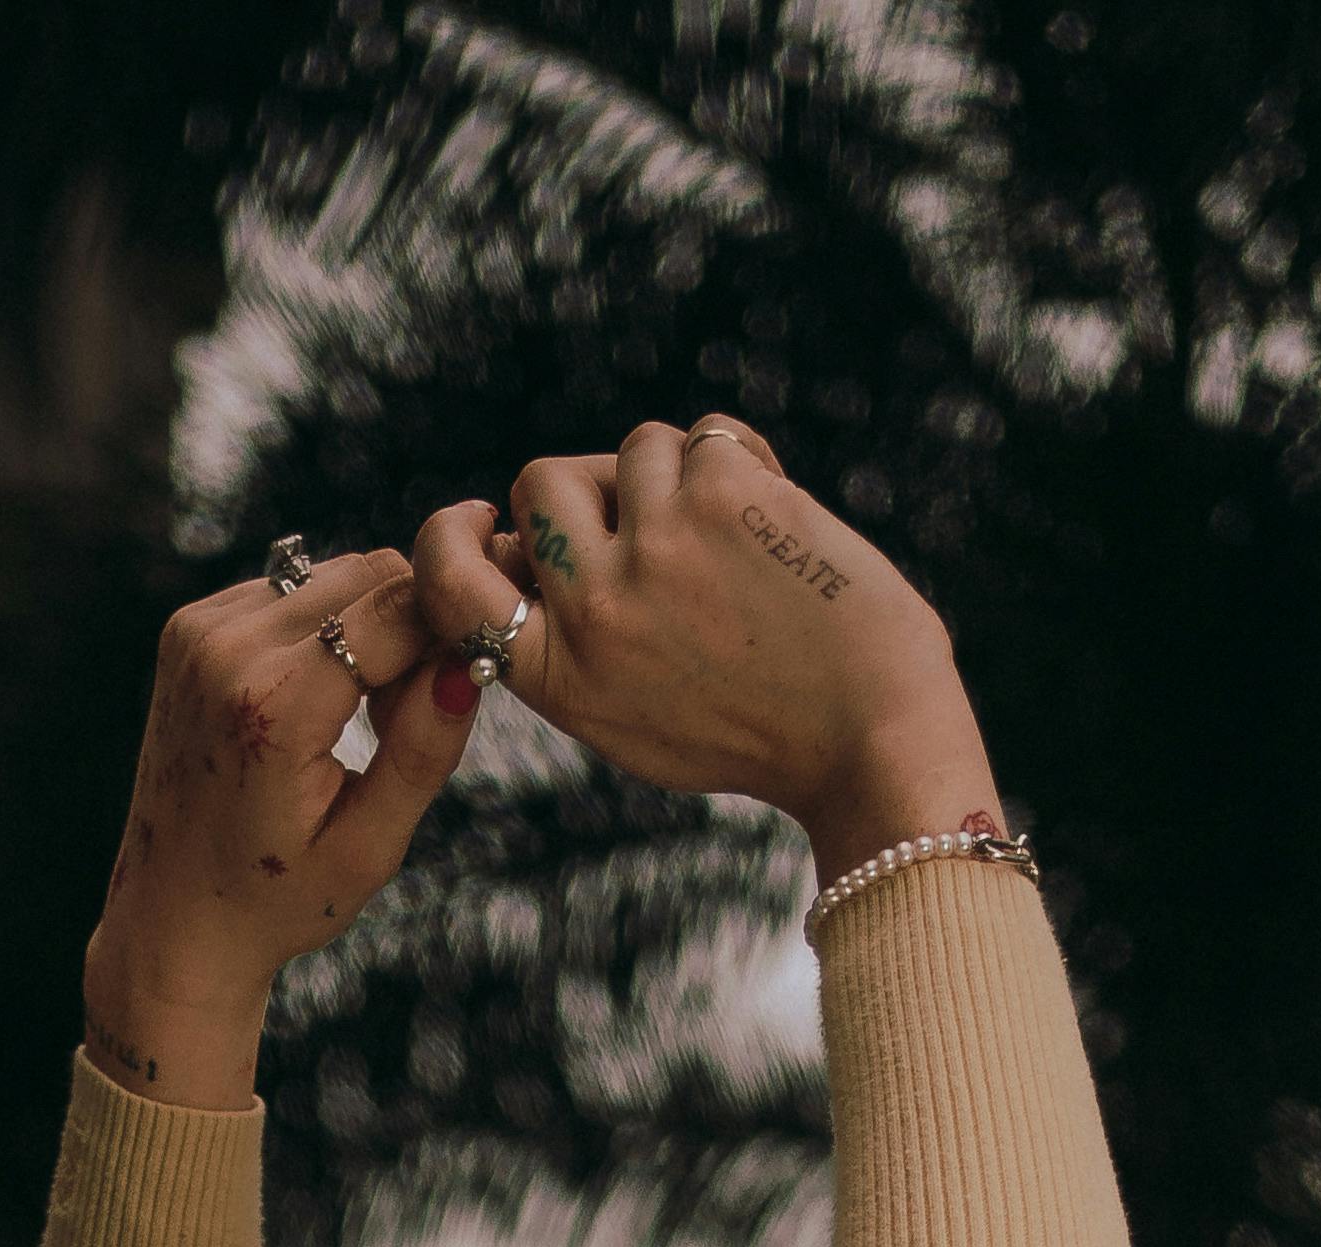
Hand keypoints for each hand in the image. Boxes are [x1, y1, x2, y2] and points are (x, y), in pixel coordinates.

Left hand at [80, 549, 479, 1106]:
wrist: (172, 917)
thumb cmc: (276, 899)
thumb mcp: (367, 850)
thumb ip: (422, 754)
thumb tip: (466, 664)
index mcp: (275, 707)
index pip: (395, 608)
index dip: (444, 631)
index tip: (458, 679)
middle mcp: (229, 650)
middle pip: (368, 573)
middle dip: (408, 627)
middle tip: (401, 715)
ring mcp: (201, 631)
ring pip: (331, 576)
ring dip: (365, 627)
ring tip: (351, 718)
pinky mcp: (189, 626)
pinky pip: (289, 591)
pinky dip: (318, 630)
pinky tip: (310, 703)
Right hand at [408, 423, 995, 880]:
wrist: (868, 738)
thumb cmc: (758, 732)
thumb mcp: (632, 716)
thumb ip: (571, 639)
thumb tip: (520, 536)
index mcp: (560, 678)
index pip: (454, 581)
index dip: (452, 532)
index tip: (482, 514)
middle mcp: (593, 611)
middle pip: (542, 481)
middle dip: (594, 484)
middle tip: (655, 523)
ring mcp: (655, 546)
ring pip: (636, 447)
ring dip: (682, 475)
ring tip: (735, 545)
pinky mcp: (721, 495)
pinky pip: (707, 434)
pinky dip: (743, 462)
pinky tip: (777, 520)